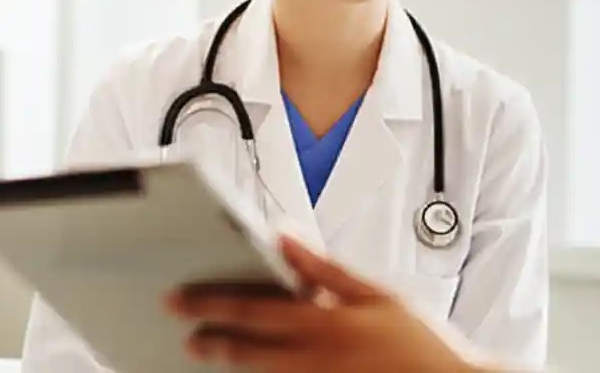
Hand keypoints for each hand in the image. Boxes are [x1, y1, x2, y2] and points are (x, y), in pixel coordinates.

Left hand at [165, 235, 479, 371]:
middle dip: (210, 339)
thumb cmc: (420, 343)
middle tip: (182, 332)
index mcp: (325, 323)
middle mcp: (314, 358)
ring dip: (230, 363)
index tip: (180, 299)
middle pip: (245, 349)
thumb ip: (325, 268)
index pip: (252, 309)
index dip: (210, 303)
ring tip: (208, 352)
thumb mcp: (376, 294)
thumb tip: (286, 239)